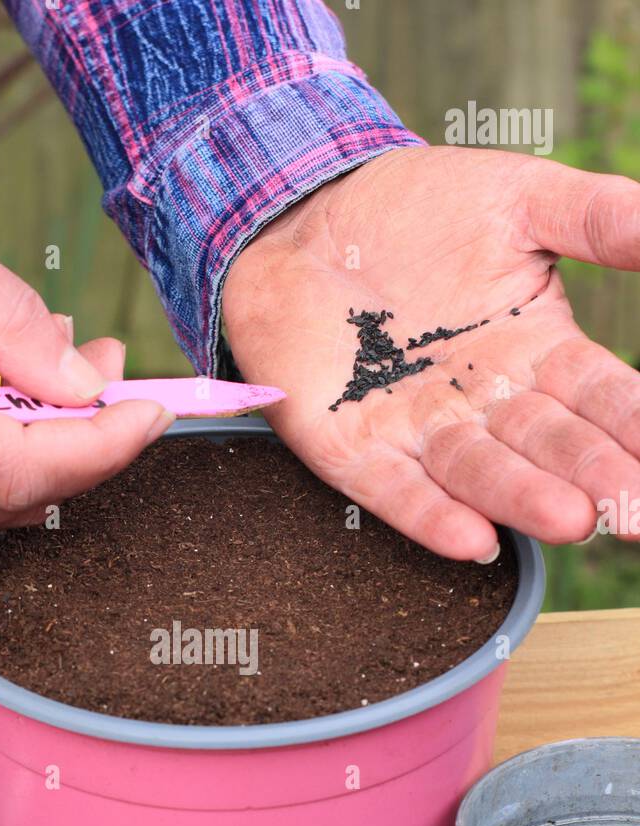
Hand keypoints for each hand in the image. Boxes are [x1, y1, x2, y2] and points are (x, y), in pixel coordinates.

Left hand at [223, 146, 639, 560]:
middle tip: (634, 510)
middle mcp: (487, 402)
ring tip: (569, 520)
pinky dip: (429, 515)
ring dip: (523, 498)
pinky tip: (470, 541)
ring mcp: (420, 430)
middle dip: (596, 474)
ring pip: (479, 471)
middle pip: (549, 444)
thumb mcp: (519, 200)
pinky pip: (395, 489)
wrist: (302, 220)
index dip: (637, 425)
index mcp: (539, 350)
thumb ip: (599, 218)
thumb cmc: (416, 211)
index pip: (602, 395)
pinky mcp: (354, 450)